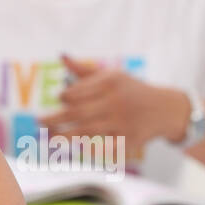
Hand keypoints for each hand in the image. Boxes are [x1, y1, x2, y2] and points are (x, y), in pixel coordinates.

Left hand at [39, 54, 189, 157]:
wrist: (166, 109)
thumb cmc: (131, 90)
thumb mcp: (112, 76)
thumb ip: (84, 70)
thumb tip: (61, 56)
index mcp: (110, 82)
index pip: (77, 91)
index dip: (63, 97)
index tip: (58, 101)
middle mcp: (115, 101)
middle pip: (77, 112)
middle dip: (54, 118)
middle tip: (38, 121)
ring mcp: (122, 121)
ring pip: (86, 130)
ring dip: (64, 136)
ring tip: (48, 137)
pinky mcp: (129, 139)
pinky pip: (103, 146)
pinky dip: (88, 148)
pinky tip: (74, 148)